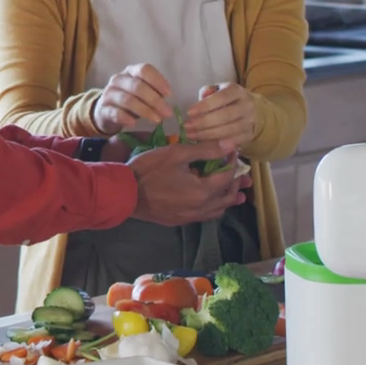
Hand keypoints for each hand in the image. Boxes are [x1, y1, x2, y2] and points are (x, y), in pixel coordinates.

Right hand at [90, 64, 173, 135]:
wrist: (106, 112)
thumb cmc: (131, 100)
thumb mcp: (143, 93)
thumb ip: (155, 93)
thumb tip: (167, 102)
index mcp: (131, 72)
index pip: (144, 70)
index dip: (157, 81)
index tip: (169, 94)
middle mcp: (118, 79)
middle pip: (137, 86)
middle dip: (155, 100)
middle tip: (167, 113)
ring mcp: (109, 94)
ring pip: (128, 100)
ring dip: (145, 111)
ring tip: (157, 120)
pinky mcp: (103, 109)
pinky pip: (115, 113)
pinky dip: (126, 118)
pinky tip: (134, 124)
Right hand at [125, 141, 250, 226]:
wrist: (124, 193)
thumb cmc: (149, 170)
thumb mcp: (177, 153)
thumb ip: (205, 150)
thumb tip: (230, 144)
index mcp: (202, 191)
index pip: (227, 176)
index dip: (232, 161)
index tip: (232, 150)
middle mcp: (200, 208)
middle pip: (227, 196)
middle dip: (236, 182)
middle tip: (241, 172)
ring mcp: (189, 216)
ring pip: (218, 210)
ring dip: (228, 199)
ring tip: (237, 193)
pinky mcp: (179, 220)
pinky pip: (205, 215)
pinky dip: (214, 207)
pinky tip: (211, 202)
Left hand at [184, 83, 257, 146]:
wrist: (250, 111)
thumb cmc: (226, 101)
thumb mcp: (218, 91)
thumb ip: (208, 92)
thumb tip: (202, 97)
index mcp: (237, 91)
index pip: (222, 97)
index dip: (205, 105)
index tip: (189, 113)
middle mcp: (247, 105)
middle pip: (225, 116)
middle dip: (204, 123)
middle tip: (187, 127)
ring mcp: (250, 121)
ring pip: (229, 130)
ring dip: (208, 134)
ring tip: (191, 135)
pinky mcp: (249, 135)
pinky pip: (234, 141)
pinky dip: (219, 144)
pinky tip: (205, 144)